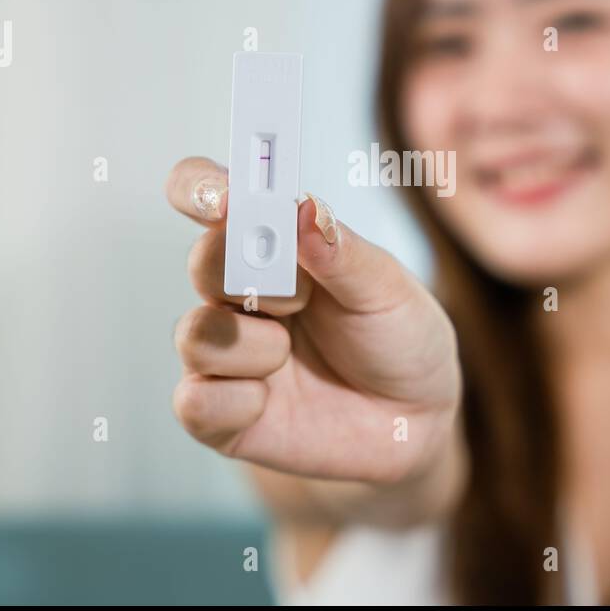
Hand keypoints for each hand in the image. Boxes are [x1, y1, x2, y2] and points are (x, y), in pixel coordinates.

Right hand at [165, 156, 462, 487]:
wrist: (415, 422)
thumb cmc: (400, 340)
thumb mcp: (388, 290)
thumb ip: (343, 252)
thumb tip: (305, 207)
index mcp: (276, 244)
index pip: (210, 198)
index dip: (200, 188)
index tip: (222, 199)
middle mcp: (241, 293)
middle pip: (201, 263)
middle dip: (249, 280)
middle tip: (299, 300)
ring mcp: (227, 353)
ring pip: (195, 335)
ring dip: (254, 346)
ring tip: (291, 356)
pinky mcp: (221, 413)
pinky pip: (195, 402)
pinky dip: (239, 402)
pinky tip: (271, 402)